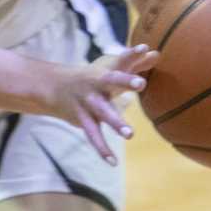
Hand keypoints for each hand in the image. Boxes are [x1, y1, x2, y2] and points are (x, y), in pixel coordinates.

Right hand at [47, 45, 157, 165]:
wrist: (53, 86)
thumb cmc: (92, 77)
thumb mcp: (110, 68)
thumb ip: (135, 63)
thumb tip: (158, 53)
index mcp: (107, 71)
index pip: (122, 60)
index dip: (133, 54)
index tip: (145, 48)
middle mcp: (97, 84)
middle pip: (112, 81)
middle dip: (126, 82)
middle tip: (141, 84)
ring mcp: (88, 101)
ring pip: (102, 112)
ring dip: (115, 122)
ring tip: (130, 134)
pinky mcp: (82, 118)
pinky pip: (93, 135)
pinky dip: (102, 149)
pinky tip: (112, 162)